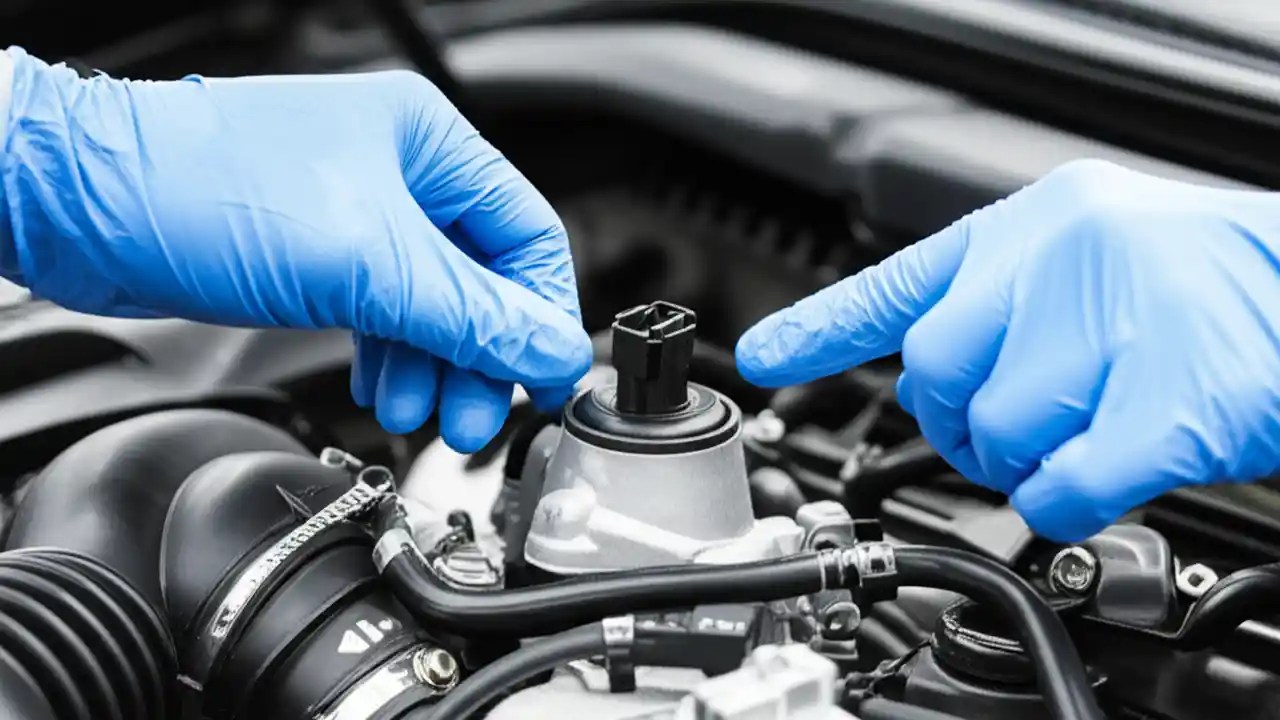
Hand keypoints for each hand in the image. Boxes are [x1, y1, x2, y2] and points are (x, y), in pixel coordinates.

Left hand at [0, 49, 590, 450]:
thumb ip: (472, 316)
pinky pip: (383, 313)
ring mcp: (356, 214)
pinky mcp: (316, 255)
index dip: (541, 317)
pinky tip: (378, 387)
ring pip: (430, 305)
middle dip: (479, 355)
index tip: (544, 379)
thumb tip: (551, 350)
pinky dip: (390, 357)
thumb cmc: (203, 192)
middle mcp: (401, 172)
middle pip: (481, 280)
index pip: (527, 237)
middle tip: (472, 416)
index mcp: (431, 143)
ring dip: (432, 367)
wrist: (83, 206)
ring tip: (413, 411)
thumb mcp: (369, 264)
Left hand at [736, 159, 1279, 540]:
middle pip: (932, 373)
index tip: (761, 356)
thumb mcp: (1094, 263)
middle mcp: (1063, 260)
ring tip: (1081, 435)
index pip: (899, 283)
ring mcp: (1115, 325)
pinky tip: (1101, 471)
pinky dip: (1063, 500)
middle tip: (1000, 433)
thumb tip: (934, 384)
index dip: (819, 327)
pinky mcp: (1166, 403)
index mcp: (1036, 226)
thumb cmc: (1212, 291)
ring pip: (993, 435)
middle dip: (954, 425)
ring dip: (1023, 461)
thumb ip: (1005, 310)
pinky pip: (1060, 485)